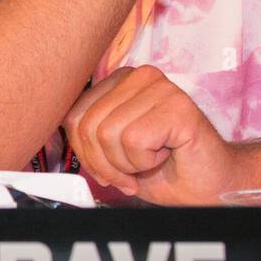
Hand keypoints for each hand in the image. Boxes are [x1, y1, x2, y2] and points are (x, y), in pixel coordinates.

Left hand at [63, 64, 236, 204]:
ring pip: (109, 134)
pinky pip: (134, 141)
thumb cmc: (164, 169)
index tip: (110, 169)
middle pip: (88, 126)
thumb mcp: (113, 150)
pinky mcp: (177, 105)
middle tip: (131, 173)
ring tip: (150, 160)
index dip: (86, 154)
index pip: (74, 116)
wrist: (209, 185)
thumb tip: (50, 129)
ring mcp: (160, 87)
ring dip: (128, 164)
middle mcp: (139, 76)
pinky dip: (145, 162)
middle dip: (105, 164)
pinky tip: (165, 155)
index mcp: (119, 81)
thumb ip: (87, 134)